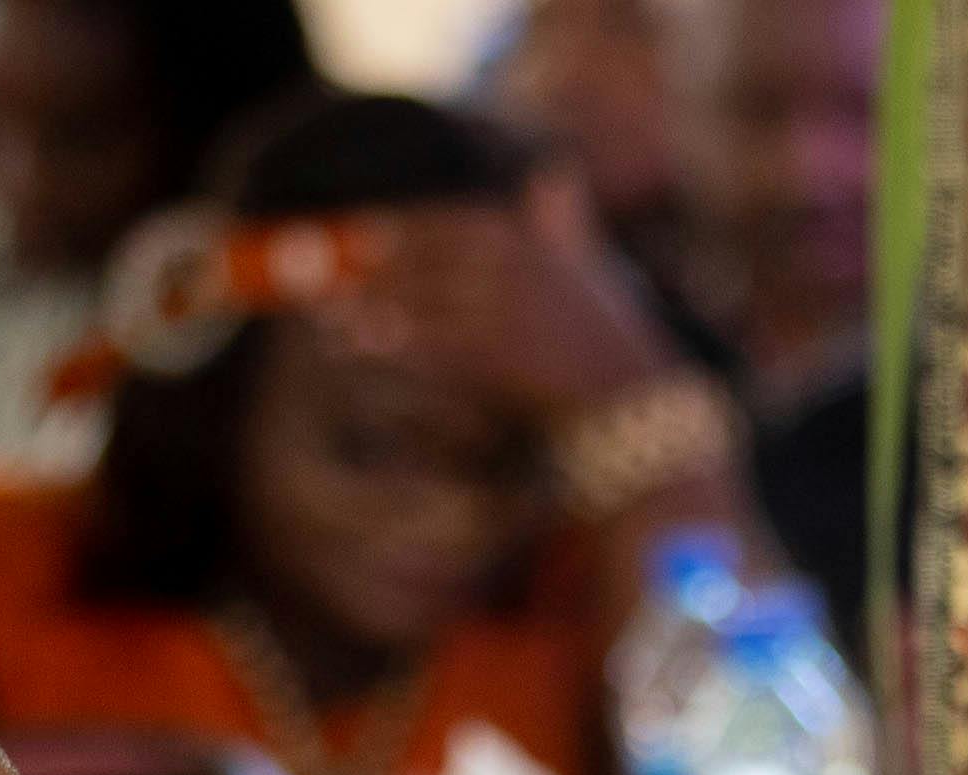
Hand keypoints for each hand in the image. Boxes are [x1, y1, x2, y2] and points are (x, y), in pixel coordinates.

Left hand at [316, 189, 688, 425]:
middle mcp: (514, 268)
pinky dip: (386, 345)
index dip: (404, 227)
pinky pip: (425, 346)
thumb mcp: (591, 270)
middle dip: (374, 267)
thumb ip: (564, 224)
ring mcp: (504, 312)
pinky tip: (355, 347)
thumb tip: (555, 175)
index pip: (451, 221)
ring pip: (417, 304)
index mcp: (531, 240)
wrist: (637, 405)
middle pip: (423, 260)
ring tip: (330, 315)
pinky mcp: (495, 359)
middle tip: (330, 271)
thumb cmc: (612, 340)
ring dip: (368, 307)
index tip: (368, 231)